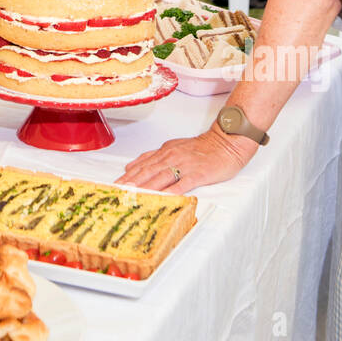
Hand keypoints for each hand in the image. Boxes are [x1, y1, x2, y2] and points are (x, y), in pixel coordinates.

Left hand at [116, 126, 256, 192]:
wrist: (226, 143)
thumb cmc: (201, 148)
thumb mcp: (173, 147)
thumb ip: (153, 157)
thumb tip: (132, 166)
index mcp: (165, 152)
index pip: (142, 165)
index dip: (128, 176)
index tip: (115, 185)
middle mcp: (172, 157)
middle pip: (148, 171)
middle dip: (131, 183)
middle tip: (118, 192)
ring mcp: (185, 165)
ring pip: (161, 177)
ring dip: (146, 187)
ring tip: (133, 195)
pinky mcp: (198, 174)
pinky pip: (183, 183)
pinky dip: (172, 190)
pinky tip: (163, 197)